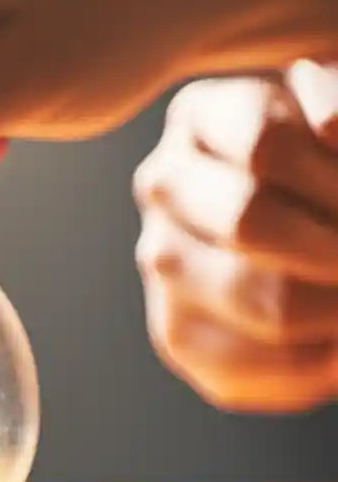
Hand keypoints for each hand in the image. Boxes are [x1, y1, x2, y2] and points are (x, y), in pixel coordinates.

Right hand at [133, 61, 337, 411]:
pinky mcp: (175, 334)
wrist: (323, 230)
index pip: (267, 145)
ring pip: (265, 301)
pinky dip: (323, 364)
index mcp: (204, 115)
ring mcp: (161, 261)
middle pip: (252, 221)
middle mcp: (164, 184)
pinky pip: (253, 366)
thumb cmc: (336, 166)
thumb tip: (329, 124)